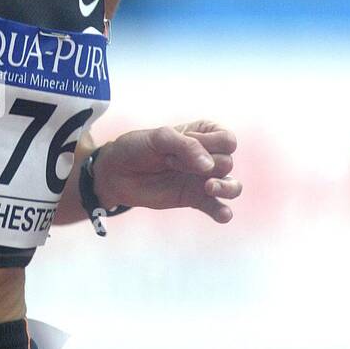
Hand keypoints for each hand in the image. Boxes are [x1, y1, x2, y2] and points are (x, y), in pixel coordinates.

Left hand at [93, 121, 240, 222]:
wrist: (117, 173)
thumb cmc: (137, 148)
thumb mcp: (159, 138)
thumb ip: (186, 146)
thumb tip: (209, 167)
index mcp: (204, 134)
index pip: (227, 140)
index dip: (208, 144)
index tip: (180, 146)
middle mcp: (209, 156)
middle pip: (227, 162)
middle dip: (202, 164)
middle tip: (170, 163)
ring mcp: (203, 179)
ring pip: (233, 186)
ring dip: (227, 187)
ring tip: (208, 187)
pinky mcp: (195, 199)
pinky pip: (217, 208)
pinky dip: (223, 212)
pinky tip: (223, 214)